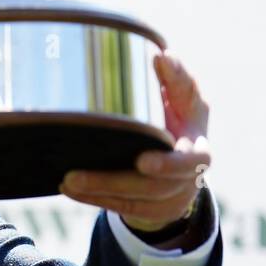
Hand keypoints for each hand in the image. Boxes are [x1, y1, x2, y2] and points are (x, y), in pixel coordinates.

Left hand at [59, 50, 210, 231]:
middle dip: (114, 181)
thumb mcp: (186, 100)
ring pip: (133, 201)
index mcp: (199, 150)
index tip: (142, 162)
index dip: (169, 165)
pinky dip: (94, 199)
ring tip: (66, 180)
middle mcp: (186, 180)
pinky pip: (121, 208)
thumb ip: (176, 79)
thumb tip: (161, 55)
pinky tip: (70, 189)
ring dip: (97, 191)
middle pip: (153, 188)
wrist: (182, 159)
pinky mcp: (150, 209)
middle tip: (76, 175)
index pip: (191, 163)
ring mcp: (168, 199)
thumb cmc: (180, 119)